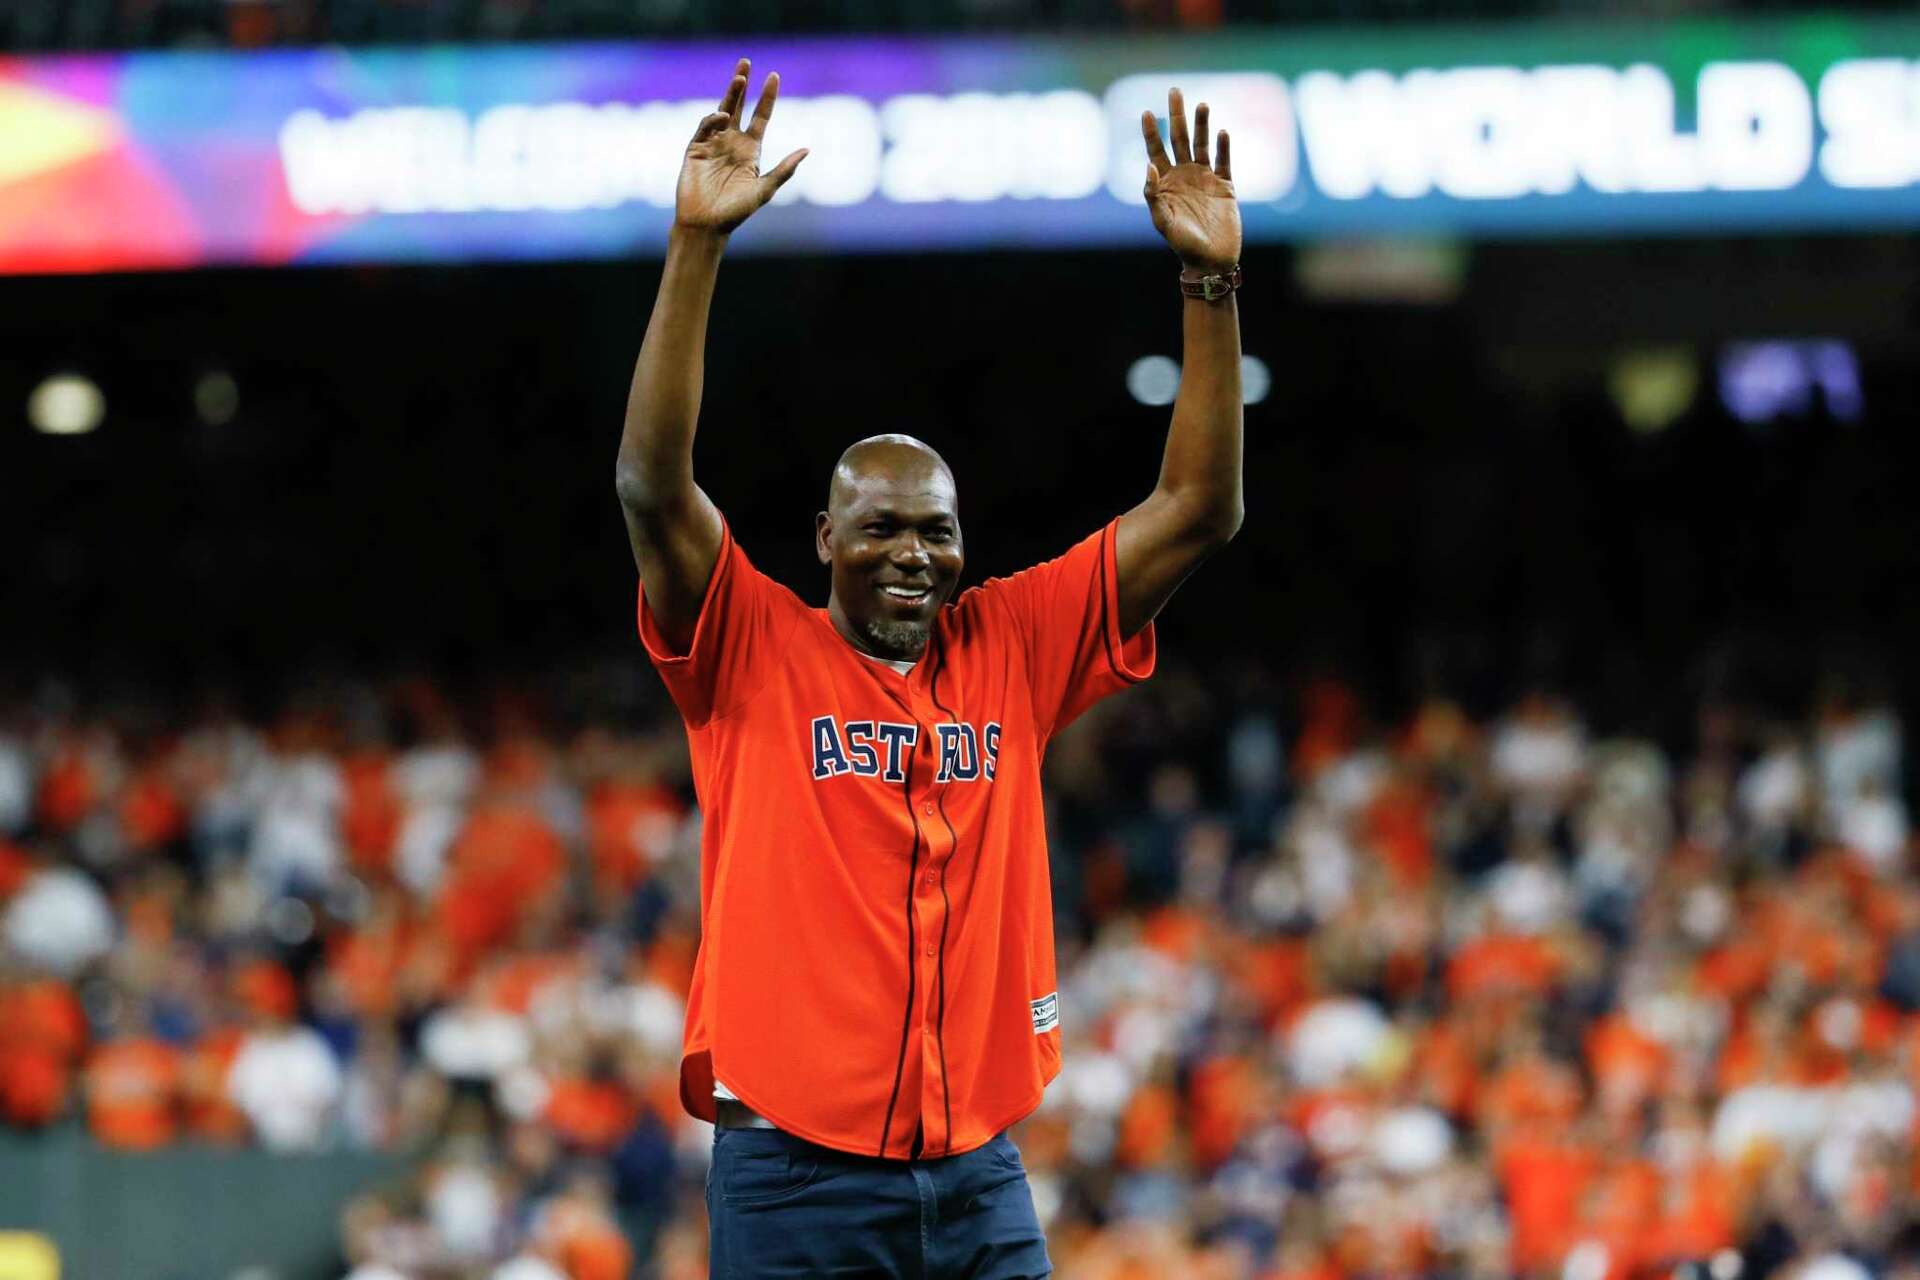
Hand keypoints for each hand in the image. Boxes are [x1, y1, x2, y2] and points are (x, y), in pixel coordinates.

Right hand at [675, 58, 807, 234]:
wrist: (706, 225)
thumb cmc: (736, 212)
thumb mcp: (765, 190)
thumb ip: (784, 170)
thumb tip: (807, 150)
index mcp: (751, 150)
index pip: (761, 117)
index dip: (767, 97)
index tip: (774, 76)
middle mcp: (732, 143)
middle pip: (739, 106)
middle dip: (742, 84)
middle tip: (747, 61)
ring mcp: (713, 144)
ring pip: (722, 110)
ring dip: (730, 93)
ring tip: (740, 77)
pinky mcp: (695, 149)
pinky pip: (705, 127)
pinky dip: (713, 119)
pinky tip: (723, 117)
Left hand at [1141, 89, 1240, 273]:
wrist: (1211, 262)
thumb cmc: (1183, 245)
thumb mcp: (1163, 222)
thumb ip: (1153, 196)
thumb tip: (1149, 167)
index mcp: (1165, 184)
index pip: (1155, 151)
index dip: (1151, 132)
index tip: (1146, 111)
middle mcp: (1184, 176)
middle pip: (1178, 139)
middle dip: (1176, 116)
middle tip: (1174, 91)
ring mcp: (1205, 179)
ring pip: (1202, 145)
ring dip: (1201, 125)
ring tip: (1202, 104)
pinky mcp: (1225, 186)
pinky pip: (1224, 162)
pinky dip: (1224, 147)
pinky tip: (1222, 132)